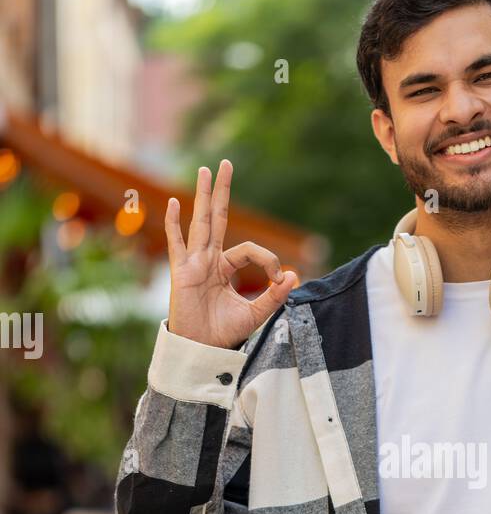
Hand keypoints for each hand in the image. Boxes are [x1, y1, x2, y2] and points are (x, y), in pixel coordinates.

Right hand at [165, 159, 299, 347]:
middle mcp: (208, 260)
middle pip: (217, 218)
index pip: (249, 250)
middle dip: (222, 191)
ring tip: (206, 170)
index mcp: (225, 268)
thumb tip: (295, 276)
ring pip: (201, 222)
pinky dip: (174, 224)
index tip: (278, 280)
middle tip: (226, 163)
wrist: (202, 350)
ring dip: (204, 196)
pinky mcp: (182, 272)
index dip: (268, 260)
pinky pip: (177, 243)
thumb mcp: (256, 313)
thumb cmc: (224, 333)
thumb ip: (275, 296)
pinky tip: (175, 203)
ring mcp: (194, 263)